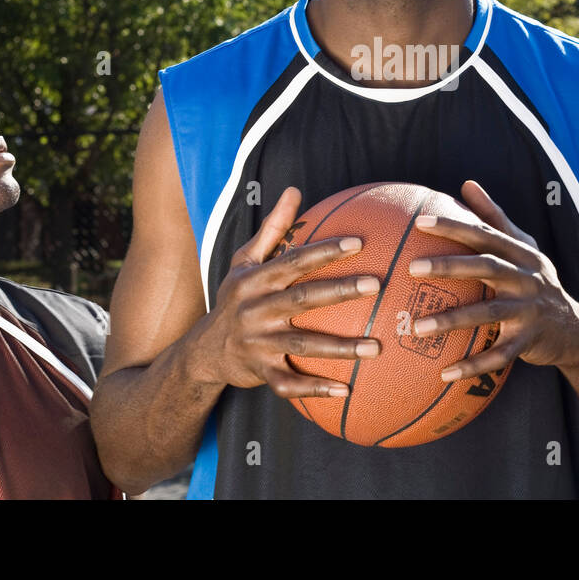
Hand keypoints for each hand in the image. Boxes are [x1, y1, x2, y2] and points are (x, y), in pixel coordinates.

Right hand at [194, 186, 380, 397]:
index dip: (324, 251)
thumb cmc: (235, 298)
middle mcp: (256, 310)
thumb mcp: (245, 261)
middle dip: (339, 291)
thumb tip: (295, 190)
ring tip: (376, 347)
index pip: (293, 261)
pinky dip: (315, 388)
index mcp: (256, 280)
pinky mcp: (261, 372)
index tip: (358, 243)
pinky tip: (346, 389)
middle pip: (302, 299)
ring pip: (302, 345)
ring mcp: (258, 343)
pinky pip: (289, 384)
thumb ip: (273, 228)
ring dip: (340, 348)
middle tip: (375, 285)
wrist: (202, 351)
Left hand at [408, 179, 578, 380]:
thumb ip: (495, 218)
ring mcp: (531, 311)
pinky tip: (443, 374)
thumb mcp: (523, 248)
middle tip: (412, 267)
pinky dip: (472, 366)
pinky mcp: (530, 342)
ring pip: (489, 313)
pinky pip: (498, 356)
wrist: (576, 331)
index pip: (485, 234)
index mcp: (522, 254)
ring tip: (417, 327)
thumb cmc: (536, 283)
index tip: (420, 222)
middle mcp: (528, 278)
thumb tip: (467, 184)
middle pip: (487, 267)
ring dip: (452, 320)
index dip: (454, 226)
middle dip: (450, 266)